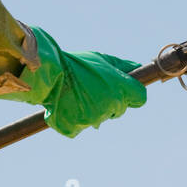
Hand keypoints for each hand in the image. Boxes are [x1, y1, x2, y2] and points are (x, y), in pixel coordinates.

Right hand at [0, 26, 147, 136]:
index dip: (131, 94)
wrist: (47, 72)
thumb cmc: (75, 64)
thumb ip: (122, 66)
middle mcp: (110, 105)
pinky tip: (66, 105)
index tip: (123, 90)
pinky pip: (79, 126)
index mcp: (120, 88)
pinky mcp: (76, 127)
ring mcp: (93, 118)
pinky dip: (73, 119)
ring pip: (98, 118)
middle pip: (119, 110)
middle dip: (110, 102)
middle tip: (91, 89)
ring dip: (90, 110)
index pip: (140, 98)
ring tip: (75, 94)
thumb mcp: (101, 59)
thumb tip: (139, 67)